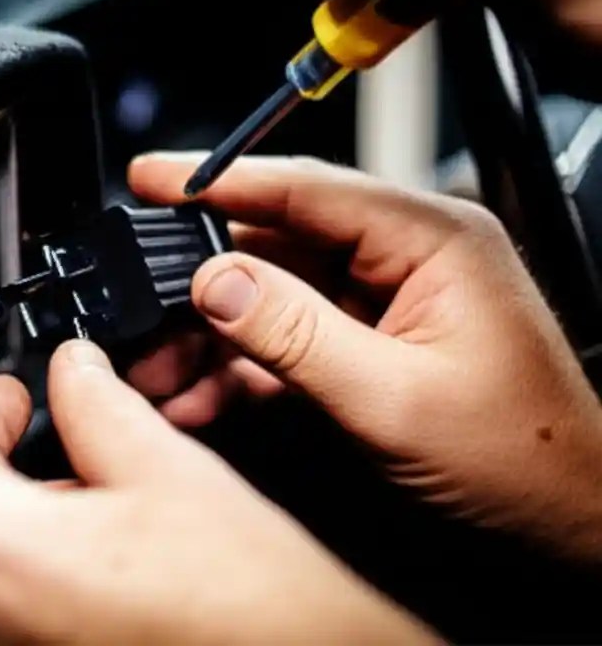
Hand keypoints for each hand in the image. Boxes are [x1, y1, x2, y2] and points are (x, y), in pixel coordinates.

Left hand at [0, 339, 437, 644]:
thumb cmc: (250, 614)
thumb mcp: (168, 469)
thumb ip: (96, 400)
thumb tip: (72, 366)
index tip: (16, 392)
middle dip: (17, 464)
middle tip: (80, 442)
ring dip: (36, 523)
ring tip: (119, 517)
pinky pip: (8, 615)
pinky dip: (46, 581)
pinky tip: (118, 574)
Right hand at [128, 153, 601, 563]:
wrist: (564, 521)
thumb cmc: (521, 458)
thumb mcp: (393, 396)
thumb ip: (295, 334)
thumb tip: (215, 279)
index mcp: (432, 239)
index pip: (306, 187)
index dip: (217, 179)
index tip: (151, 179)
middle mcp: (406, 257)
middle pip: (277, 241)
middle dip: (200, 279)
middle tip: (140, 305)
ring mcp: (385, 301)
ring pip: (271, 294)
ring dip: (210, 334)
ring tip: (159, 371)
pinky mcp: (367, 344)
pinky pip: (286, 338)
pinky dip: (239, 367)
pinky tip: (199, 395)